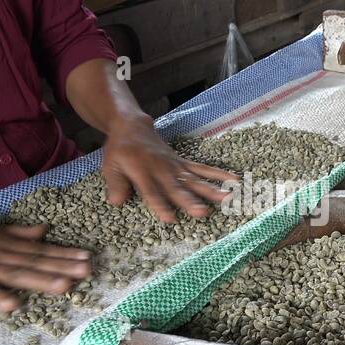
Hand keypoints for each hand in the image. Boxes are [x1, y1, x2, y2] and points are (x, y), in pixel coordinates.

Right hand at [0, 215, 91, 311]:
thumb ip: (16, 233)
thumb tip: (44, 230)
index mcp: (3, 242)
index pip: (38, 250)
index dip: (63, 254)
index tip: (87, 257)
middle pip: (33, 261)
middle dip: (61, 266)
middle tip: (87, 270)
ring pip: (14, 274)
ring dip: (40, 279)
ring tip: (65, 286)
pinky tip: (14, 305)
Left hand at [101, 114, 237, 222]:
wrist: (133, 126)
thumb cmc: (120, 150)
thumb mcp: (109, 166)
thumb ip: (115, 183)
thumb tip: (117, 202)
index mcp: (142, 172)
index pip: (151, 191)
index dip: (160, 204)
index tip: (169, 218)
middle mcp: (162, 170)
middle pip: (177, 187)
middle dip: (190, 200)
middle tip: (203, 212)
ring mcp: (175, 166)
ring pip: (195, 178)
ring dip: (211, 188)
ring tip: (229, 197)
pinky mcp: (183, 163)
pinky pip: (202, 169)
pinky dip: (219, 174)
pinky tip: (235, 180)